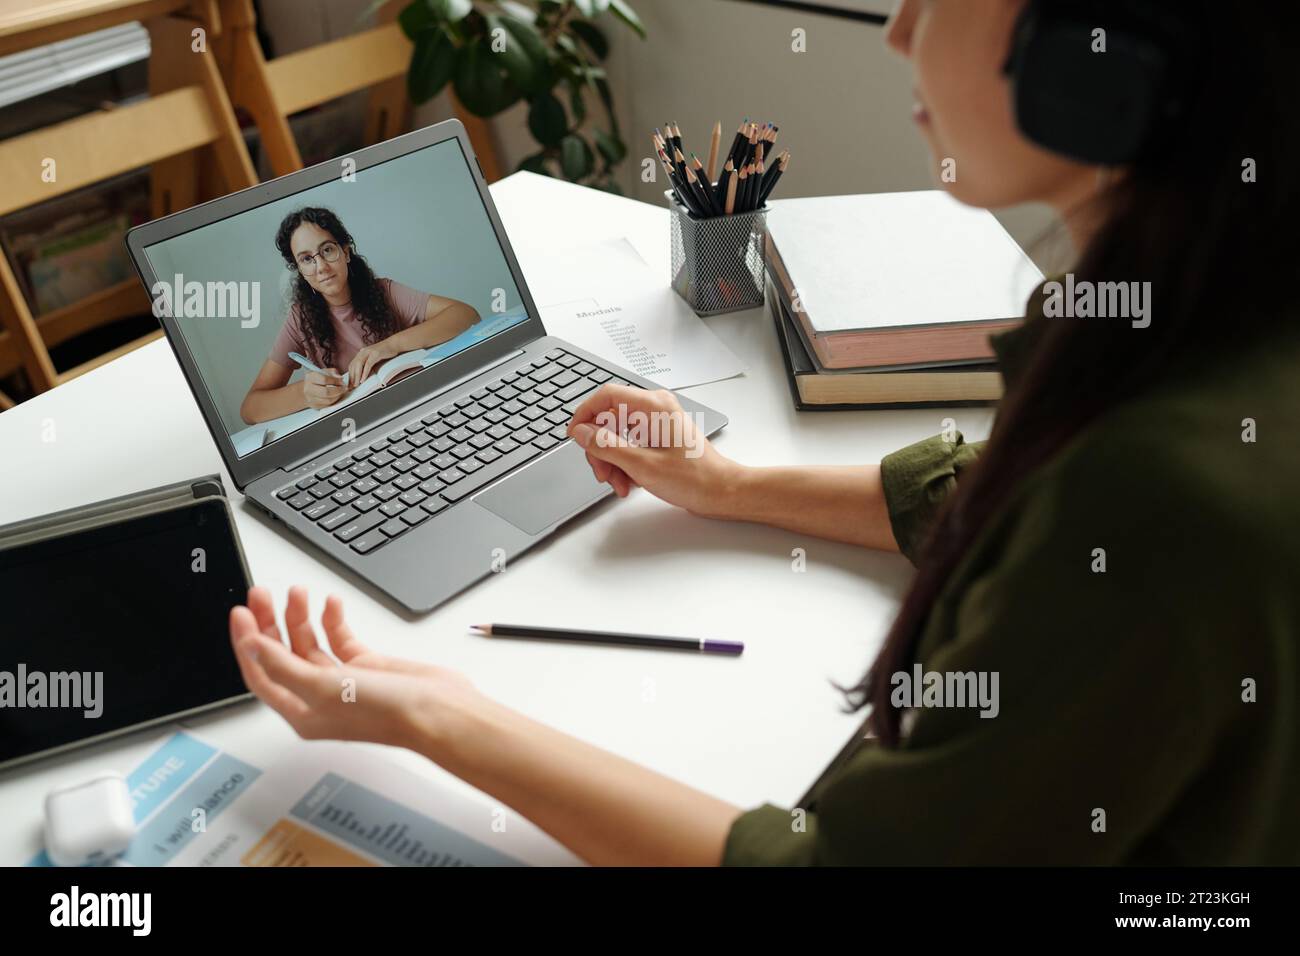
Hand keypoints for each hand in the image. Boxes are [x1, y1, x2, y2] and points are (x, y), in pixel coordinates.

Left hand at [229, 586, 480, 751]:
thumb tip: (251, 647)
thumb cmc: (387, 713)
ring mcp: (342, 680)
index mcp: (302, 712)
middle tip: (262, 595)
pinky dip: (333, 619)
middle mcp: (318, 697)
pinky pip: (339, 638)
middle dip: (269, 623)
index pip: (261, 674)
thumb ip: (284, 666)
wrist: (435, 711)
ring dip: (301, 616)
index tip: (240, 613)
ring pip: (310, 642)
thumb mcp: (325, 687)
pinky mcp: (365, 666)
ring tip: (297, 592)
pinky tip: (332, 604)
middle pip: (282, 654)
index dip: (247, 643)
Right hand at [303, 369, 348, 408]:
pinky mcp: (315, 406)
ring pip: (328, 400)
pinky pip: (328, 405)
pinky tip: (336, 396)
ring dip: (338, 396)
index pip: (324, 380)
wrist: (306, 389)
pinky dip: (334, 400)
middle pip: (326, 392)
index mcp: (310, 377)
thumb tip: (339, 378)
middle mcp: (309, 389)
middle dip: (338, 390)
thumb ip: (332, 372)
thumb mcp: (322, 372)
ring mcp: (311, 399)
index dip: (335, 381)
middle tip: (343, 388)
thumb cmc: (316, 380)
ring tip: (340, 392)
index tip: (341, 381)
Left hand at [347, 339, 399, 386]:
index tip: (349, 384)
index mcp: (361, 353)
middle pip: (353, 365)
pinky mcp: (375, 353)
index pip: (352, 365)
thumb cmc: (386, 352)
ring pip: (359, 365)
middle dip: (351, 377)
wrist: (395, 344)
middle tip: (351, 387)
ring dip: (356, 376)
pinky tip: (363, 379)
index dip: (350, 375)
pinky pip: (368, 365)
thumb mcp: (374, 358)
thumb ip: (368, 363)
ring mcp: (368, 352)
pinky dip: (364, 373)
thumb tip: (364, 374)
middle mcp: (363, 352)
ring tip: (356, 385)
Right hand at [566, 384, 741, 516]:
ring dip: (611, 461)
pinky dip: (623, 463)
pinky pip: (628, 444)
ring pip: (616, 435)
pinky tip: (629, 483)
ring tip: (620, 485)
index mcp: (653, 406)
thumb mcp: (641, 465)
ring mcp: (656, 422)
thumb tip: (582, 432)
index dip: (585, 414)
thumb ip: (606, 446)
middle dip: (600, 449)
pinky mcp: (657, 437)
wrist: (720, 492)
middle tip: (603, 475)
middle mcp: (654, 408)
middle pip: (608, 419)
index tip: (574, 436)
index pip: (606, 396)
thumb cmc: (693, 478)